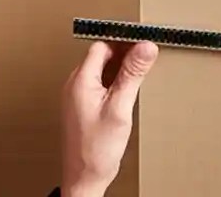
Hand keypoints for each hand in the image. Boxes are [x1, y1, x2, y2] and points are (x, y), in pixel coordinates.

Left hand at [62, 41, 157, 196]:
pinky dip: (114, 83)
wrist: (84, 179)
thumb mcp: (120, 108)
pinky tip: (126, 93)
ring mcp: (76, 96)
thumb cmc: (96, 150)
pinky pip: (99, 84)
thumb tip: (145, 48)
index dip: (123, 42)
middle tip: (145, 61)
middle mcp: (74, 85)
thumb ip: (132, 74)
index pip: (102, 46)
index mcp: (80, 81)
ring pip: (101, 70)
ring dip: (120, 70)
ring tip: (138, 78)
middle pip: (102, 56)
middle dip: (124, 56)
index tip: (142, 43)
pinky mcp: (81, 106)